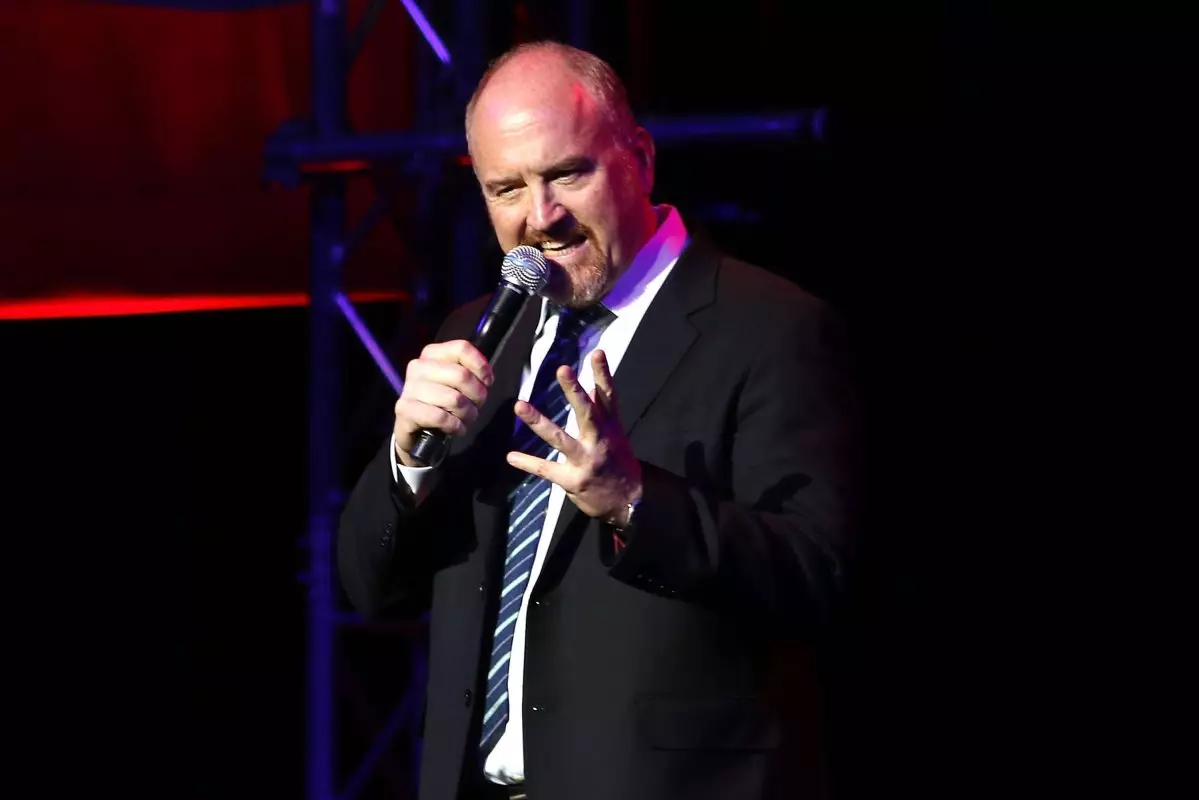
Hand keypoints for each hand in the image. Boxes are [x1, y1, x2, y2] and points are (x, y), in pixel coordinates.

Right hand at [394, 340, 493, 466]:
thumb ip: (471, 374)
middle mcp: (418, 367)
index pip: (461, 349)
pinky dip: (455, 426)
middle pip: (462, 375)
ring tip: (465, 420)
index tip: (487, 382)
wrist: (414, 430)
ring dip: (467, 414)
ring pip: (454, 399)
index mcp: (431, 354)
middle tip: (476, 407)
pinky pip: (441, 417)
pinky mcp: (405, 409)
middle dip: (477, 396)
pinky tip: (455, 428)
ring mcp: (409, 388)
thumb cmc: (441, 404)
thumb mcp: (456, 385)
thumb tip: (486, 376)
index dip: (480, 366)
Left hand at [506, 350, 641, 524]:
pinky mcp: (573, 480)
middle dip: (574, 391)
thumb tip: (591, 388)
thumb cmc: (620, 464)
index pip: (608, 396)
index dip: (603, 374)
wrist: (629, 502)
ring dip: (538, 421)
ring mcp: (585, 460)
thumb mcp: (616, 435)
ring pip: (560, 439)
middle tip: (563, 369)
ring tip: (519, 405)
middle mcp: (599, 441)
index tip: (597, 352)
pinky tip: (511, 456)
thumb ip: (603, 413)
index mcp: (611, 428)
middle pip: (587, 412)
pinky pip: (547, 470)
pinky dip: (529, 463)